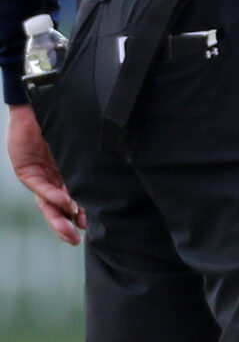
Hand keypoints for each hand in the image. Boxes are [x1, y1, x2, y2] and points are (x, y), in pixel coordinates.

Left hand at [8, 104, 83, 244]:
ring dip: (58, 216)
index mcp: (65, 174)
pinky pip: (39, 186)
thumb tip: (110, 186)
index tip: (91, 227)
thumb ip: (90, 168)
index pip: (71, 199)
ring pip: (46, 202)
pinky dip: (52, 195)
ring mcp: (38, 174)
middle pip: (56, 206)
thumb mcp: (83, 149)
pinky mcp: (26, 168)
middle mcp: (52, 177)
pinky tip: (64, 203)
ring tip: (69, 230)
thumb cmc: (70, 121)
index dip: (79, 214)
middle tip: (75, 240)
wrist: (47, 101)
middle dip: (65, 224)